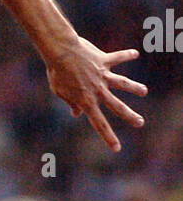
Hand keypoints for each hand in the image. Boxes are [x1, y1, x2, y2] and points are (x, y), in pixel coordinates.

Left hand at [45, 38, 145, 152]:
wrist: (60, 51)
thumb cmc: (56, 72)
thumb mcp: (60, 91)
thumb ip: (71, 102)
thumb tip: (77, 113)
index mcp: (86, 100)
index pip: (99, 123)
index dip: (108, 137)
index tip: (117, 148)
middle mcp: (97, 90)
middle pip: (117, 106)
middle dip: (129, 116)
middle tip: (140, 123)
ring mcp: (102, 75)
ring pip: (122, 83)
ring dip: (134, 88)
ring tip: (144, 91)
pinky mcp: (104, 60)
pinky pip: (117, 57)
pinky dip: (126, 55)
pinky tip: (135, 54)